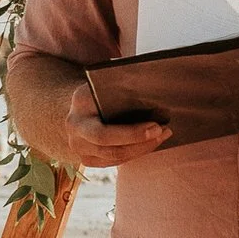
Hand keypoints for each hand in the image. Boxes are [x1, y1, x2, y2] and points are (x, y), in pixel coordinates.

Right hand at [49, 72, 170, 173]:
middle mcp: (75, 128)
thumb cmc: (102, 86)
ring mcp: (78, 146)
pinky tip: (150, 142)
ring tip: (163, 135)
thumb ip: (124, 77)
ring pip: (114, 157)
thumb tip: (151, 78)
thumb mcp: (109, 77)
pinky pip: (115, 161)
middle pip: (110, 149)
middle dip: (141, 143)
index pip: (103, 131)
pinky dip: (135, 152)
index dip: (132, 134)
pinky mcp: (87, 157)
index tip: (156, 126)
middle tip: (163, 132)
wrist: (82, 101)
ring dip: (143, 148)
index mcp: (80, 103)